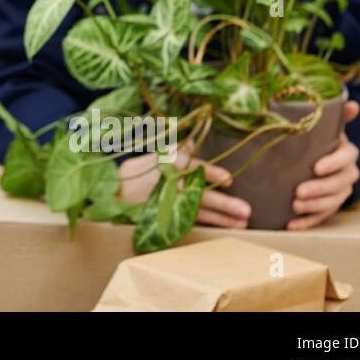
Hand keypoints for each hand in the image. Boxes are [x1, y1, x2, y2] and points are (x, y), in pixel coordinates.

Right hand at [118, 145, 250, 227]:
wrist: (114, 190)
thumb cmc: (141, 170)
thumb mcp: (158, 154)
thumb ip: (180, 149)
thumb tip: (198, 134)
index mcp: (167, 162)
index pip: (192, 167)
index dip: (211, 173)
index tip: (229, 180)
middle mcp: (167, 182)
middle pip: (199, 193)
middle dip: (223, 203)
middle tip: (245, 209)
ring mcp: (166, 202)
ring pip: (198, 211)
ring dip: (222, 217)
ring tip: (242, 221)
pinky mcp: (164, 217)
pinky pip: (190, 222)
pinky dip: (208, 224)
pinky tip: (225, 226)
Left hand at [287, 100, 359, 229]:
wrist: (318, 158)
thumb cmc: (318, 139)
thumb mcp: (325, 126)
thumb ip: (337, 116)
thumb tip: (352, 103)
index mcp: (347, 152)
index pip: (347, 158)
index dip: (333, 163)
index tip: (316, 167)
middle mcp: (348, 173)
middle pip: (340, 183)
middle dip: (320, 189)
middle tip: (298, 192)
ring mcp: (340, 191)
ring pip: (333, 202)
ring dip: (314, 207)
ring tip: (295, 206)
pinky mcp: (330, 205)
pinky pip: (322, 216)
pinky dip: (308, 222)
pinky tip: (291, 225)